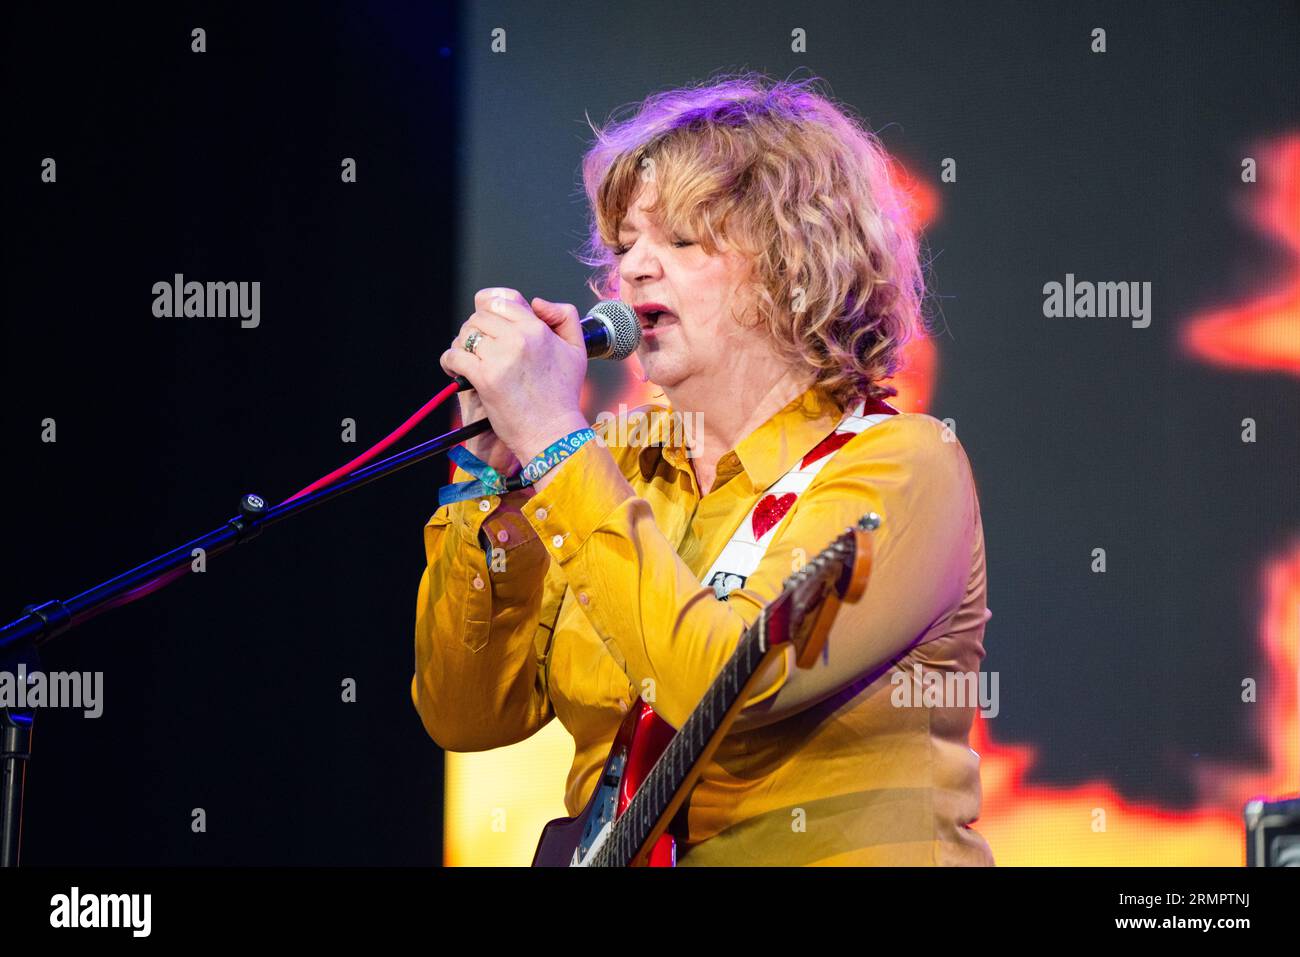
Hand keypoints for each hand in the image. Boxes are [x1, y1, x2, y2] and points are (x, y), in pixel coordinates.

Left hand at [440, 287, 589, 467]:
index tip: (490, 326)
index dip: (491, 310)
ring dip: (462, 345)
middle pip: (479, 316)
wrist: (553, 433)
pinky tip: (456, 370)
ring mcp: (500, 358)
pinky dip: (450, 362)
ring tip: (469, 359)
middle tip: (479, 348)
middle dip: (476, 330)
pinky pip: (455, 356)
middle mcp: (519, 339)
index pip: (501, 301)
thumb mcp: (577, 350)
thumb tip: (537, 303)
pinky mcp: (485, 378)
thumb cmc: (563, 396)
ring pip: (466, 335)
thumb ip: (564, 317)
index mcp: (537, 329)